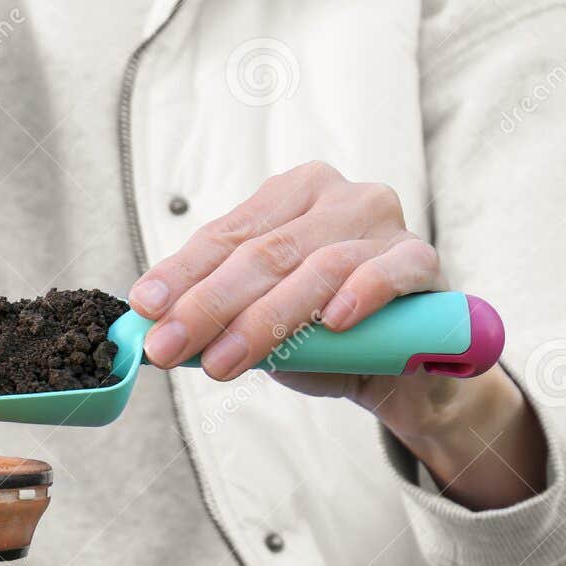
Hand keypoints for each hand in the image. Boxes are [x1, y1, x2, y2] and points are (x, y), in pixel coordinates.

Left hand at [129, 160, 445, 379]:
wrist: (401, 369)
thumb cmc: (322, 335)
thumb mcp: (259, 322)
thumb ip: (216, 316)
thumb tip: (149, 329)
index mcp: (291, 196)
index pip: (224, 235)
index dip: (180, 274)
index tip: (143, 309)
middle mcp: (338, 198)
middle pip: (262, 253)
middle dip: (207, 306)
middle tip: (167, 348)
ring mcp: (384, 224)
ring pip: (315, 267)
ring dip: (264, 320)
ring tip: (222, 364)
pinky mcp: (423, 259)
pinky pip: (389, 271)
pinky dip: (359, 294)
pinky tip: (332, 324)